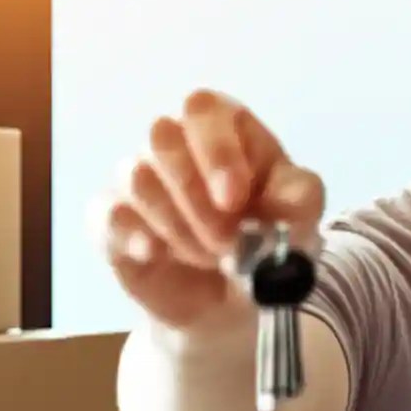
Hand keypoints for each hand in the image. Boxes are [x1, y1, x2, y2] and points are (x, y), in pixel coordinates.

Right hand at [95, 89, 324, 329]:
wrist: (234, 302)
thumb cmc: (267, 240)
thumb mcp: (300, 217)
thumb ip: (300, 201)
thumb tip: (280, 207)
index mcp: (225, 128)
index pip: (203, 108)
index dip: (216, 151)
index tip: (233, 199)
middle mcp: (176, 141)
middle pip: (162, 136)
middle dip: (197, 197)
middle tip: (227, 240)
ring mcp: (139, 177)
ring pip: (138, 177)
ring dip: (179, 226)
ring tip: (208, 255)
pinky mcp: (112, 218)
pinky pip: (110, 214)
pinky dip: (136, 236)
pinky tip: (157, 254)